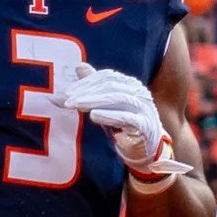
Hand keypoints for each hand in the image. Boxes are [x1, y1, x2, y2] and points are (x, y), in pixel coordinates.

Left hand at [52, 63, 191, 182]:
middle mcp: (139, 93)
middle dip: (87, 92)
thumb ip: (96, 86)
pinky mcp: (145, 126)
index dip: (86, 82)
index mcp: (130, 84)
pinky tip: (94, 116)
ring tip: (77, 105)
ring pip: (118, 99)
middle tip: (68, 100)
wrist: (147, 149)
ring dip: (94, 101)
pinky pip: (127, 118)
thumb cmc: (125, 124)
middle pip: (111, 86)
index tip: (68, 92)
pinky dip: (110, 115)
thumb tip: (80, 66)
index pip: (107, 76)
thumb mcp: (108, 105)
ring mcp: (144, 108)